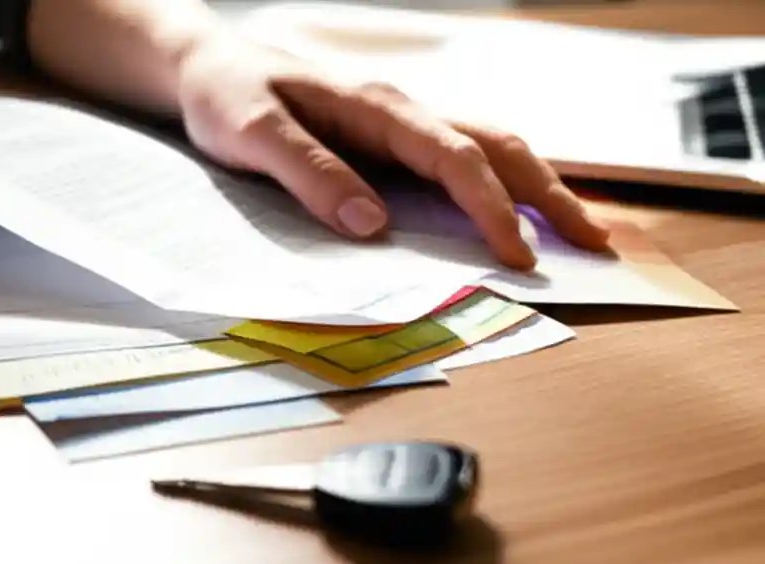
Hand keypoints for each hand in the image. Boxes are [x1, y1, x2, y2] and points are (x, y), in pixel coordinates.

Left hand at [175, 36, 610, 270]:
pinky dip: (503, 185)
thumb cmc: (228, 95)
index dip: (490, 208)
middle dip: (551, 195)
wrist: (208, 65)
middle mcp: (401, 111)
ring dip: (539, 188)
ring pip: (490, 148)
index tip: (516, 256)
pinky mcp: (391, 139)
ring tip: (580, 231)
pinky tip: (518, 212)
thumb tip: (371, 225)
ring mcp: (400, 123)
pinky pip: (462, 158)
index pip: (454, 157)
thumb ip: (309, 173)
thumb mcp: (252, 133)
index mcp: (377, 107)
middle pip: (497, 146)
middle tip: (596, 243)